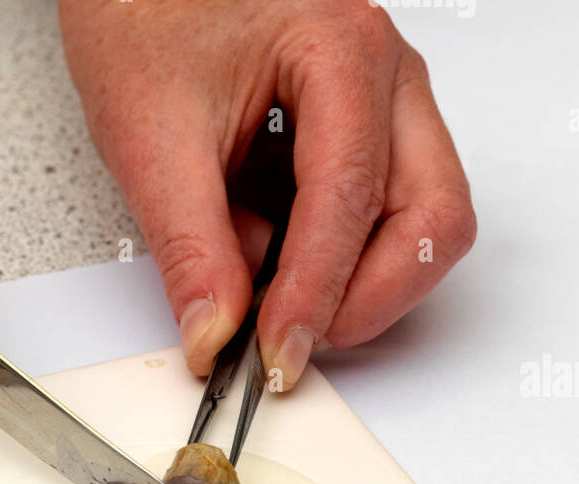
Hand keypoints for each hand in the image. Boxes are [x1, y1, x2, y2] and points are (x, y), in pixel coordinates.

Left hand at [59, 0, 475, 389]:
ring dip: (359, 282)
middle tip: (293, 340)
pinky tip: (275, 259)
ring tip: (272, 294)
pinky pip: (388, 217)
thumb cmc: (147, 17)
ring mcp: (388, 106)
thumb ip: (190, 248)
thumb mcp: (150, 138)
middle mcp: (386, 76)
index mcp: (340, 51)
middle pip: (431, 215)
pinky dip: (339, 260)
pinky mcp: (372, 136)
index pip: (351, 198)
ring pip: (425, 221)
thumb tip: (217, 335)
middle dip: (368, 297)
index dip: (316, 294)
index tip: (276, 355)